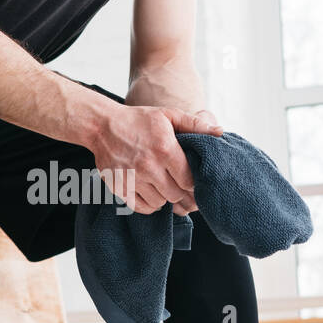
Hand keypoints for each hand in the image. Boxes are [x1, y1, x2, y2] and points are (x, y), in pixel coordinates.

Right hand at [89, 105, 222, 214]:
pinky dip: (150, 204)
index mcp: (165, 149)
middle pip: (176, 195)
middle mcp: (149, 166)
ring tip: (164, 186)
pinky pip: (142, 207)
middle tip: (181, 187)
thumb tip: (220, 132)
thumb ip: (195, 124)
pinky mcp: (120, 187)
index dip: (193, 183)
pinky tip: (152, 193)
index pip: (189, 180)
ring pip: (160, 202)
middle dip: (181, 192)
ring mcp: (133, 179)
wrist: (102, 125)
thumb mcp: (168, 115)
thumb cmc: (139, 120)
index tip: (193, 181)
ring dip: (165, 197)